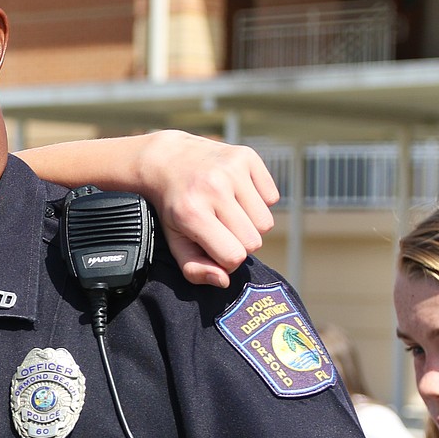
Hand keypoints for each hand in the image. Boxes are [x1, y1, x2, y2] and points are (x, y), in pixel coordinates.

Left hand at [133, 130, 277, 287]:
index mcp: (191, 214)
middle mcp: (213, 188)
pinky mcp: (247, 157)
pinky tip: (237, 194)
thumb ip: (194, 268)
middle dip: (239, 242)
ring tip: (229, 212)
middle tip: (220, 228)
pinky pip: (272, 197)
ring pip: (265, 223)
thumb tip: (223, 280)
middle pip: (253, 242)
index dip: (226, 259)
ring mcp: (232, 170)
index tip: (214, 248)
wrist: (166, 160)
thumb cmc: (173, 207)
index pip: (233, 256)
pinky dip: (259, 201)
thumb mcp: (174, 241)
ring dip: (250, 223)